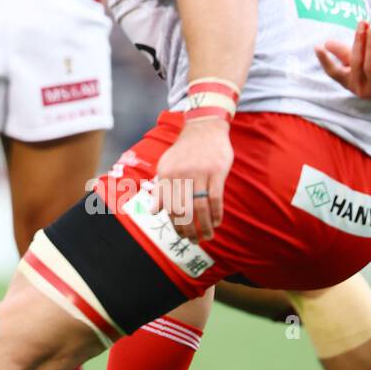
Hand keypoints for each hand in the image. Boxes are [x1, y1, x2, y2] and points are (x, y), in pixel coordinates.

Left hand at [152, 118, 232, 242]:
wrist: (203, 128)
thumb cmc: (184, 152)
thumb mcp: (167, 166)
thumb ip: (161, 188)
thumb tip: (153, 211)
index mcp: (166, 174)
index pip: (169, 206)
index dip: (175, 225)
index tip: (181, 236)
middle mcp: (181, 174)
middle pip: (184, 210)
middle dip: (189, 230)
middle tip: (194, 241)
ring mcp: (200, 173)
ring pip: (200, 207)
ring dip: (204, 226)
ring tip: (207, 237)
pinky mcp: (216, 171)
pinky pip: (215, 198)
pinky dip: (216, 213)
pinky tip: (216, 222)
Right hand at [315, 20, 370, 104]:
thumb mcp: (361, 62)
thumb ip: (344, 53)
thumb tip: (326, 43)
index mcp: (349, 83)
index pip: (333, 73)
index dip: (325, 61)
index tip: (317, 47)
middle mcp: (361, 90)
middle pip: (356, 63)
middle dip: (358, 42)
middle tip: (362, 23)